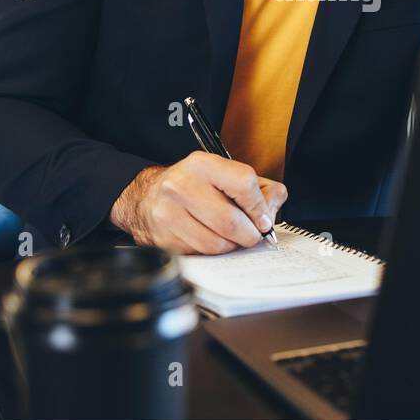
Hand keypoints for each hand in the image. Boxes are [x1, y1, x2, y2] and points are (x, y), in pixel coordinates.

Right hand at [109, 151, 288, 254]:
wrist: (147, 197)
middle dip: (249, 234)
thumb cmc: (194, 186)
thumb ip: (260, 189)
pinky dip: (212, 252)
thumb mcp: (225, 175)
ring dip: (231, 246)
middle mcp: (181, 185)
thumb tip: (272, 211)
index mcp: (202, 164)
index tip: (264, 219)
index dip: (260, 207)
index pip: (244, 184)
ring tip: (230, 237)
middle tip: (253, 235)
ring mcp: (168, 213)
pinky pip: (201, 254)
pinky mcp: (163, 238)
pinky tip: (210, 239)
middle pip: (231, 221)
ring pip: (217, 244)